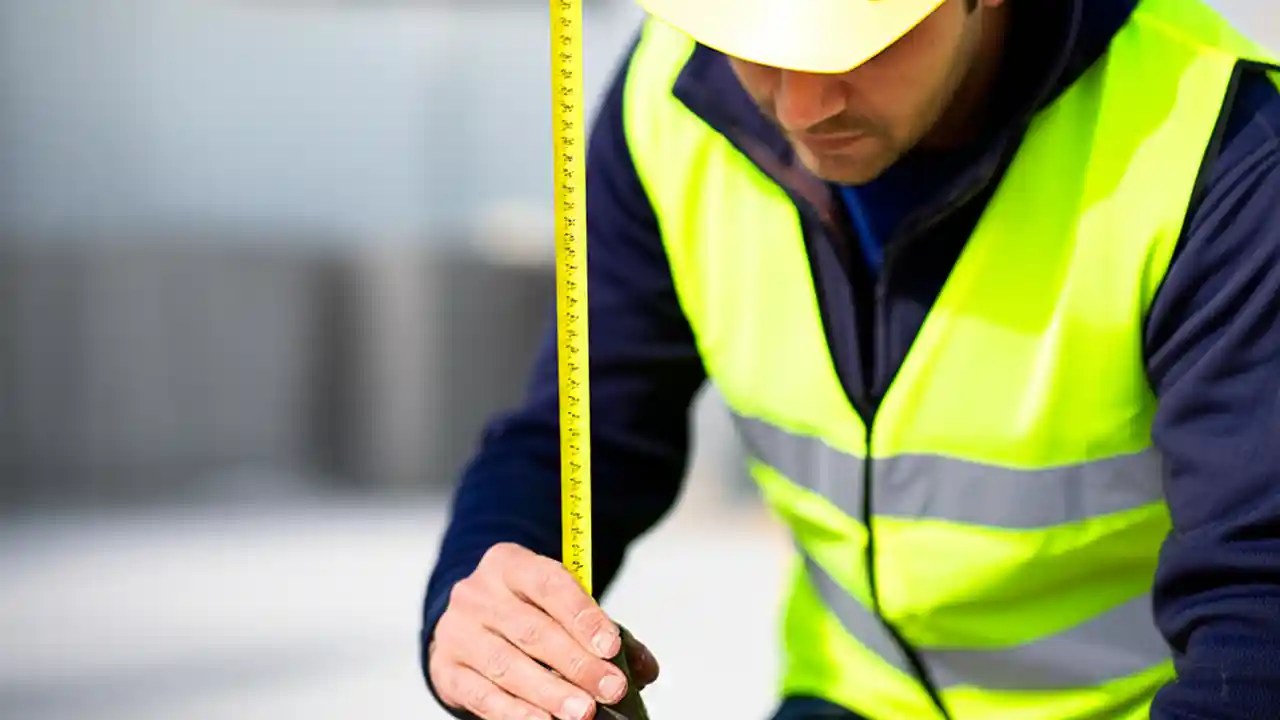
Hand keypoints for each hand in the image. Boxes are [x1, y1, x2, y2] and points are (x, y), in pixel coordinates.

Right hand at [429, 542, 659, 719]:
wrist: (470, 624)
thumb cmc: (526, 611)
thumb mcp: (559, 604)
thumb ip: (601, 629)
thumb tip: (644, 668)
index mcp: (509, 564)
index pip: (549, 584)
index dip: (583, 616)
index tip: (612, 646)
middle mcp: (477, 594)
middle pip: (531, 630)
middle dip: (576, 663)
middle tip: (611, 689)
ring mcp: (457, 632)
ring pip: (507, 666)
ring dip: (550, 693)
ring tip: (583, 712)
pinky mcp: (446, 669)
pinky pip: (483, 695)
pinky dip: (515, 712)